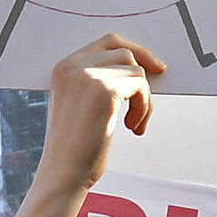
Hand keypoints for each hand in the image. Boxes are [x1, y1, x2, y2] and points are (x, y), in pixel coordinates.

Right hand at [33, 32, 164, 192]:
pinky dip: (144, 107)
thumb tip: (139, 70)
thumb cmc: (75, 147)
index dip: (133, 51)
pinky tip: (132, 127)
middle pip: (124, 51)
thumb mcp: (81, 106)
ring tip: (133, 124)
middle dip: (143, 70)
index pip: (106, 42)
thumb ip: (100, 83)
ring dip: (143, 98)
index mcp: (64, 67)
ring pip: (135, 70)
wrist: (63, 174)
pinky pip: (141, 86)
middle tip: (154, 89)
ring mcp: (88, 75)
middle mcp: (73, 66)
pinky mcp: (104, 89)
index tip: (152, 67)